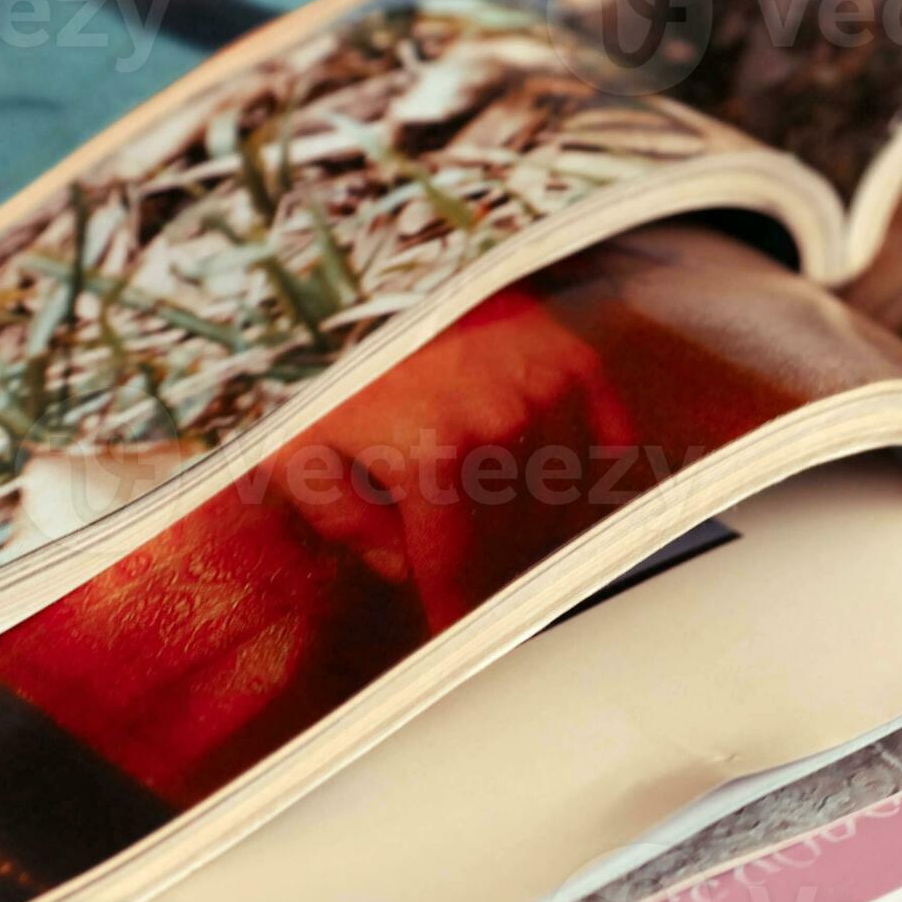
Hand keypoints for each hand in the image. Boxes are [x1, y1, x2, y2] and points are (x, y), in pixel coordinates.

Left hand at [286, 290, 640, 631]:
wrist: (363, 263)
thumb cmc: (325, 355)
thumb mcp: (297, 443)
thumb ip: (342, 521)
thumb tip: (404, 564)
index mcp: (437, 455)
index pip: (462, 572)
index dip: (456, 614)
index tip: (454, 637)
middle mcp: (505, 423)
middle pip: (514, 545)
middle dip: (485, 569)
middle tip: (460, 577)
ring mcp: (548, 389)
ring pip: (560, 501)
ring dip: (529, 522)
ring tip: (488, 517)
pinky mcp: (576, 360)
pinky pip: (604, 446)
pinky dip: (583, 470)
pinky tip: (542, 476)